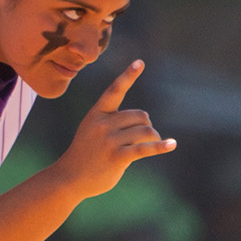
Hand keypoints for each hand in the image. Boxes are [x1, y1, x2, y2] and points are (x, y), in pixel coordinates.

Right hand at [45, 60, 175, 200]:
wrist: (69, 178)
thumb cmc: (85, 154)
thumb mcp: (92, 130)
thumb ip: (112, 122)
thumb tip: (145, 123)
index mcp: (96, 113)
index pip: (115, 90)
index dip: (128, 76)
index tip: (140, 62)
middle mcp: (103, 124)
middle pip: (140, 116)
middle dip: (147, 126)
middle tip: (145, 136)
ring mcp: (109, 141)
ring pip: (145, 131)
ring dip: (153, 138)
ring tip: (150, 145)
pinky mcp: (117, 157)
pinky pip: (144, 148)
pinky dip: (160, 146)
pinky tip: (171, 144)